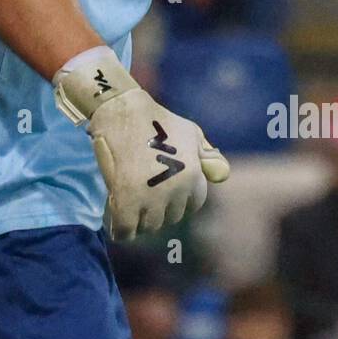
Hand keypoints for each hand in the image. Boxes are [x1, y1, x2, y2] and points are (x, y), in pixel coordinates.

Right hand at [53, 49, 228, 239]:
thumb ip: (205, 157)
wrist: (121, 108)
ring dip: (138, 221)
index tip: (161, 196)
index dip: (176, 201)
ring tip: (126, 208)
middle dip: (156, 211)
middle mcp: (176, 189)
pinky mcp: (126, 198)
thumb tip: (223, 176)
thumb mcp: (189, 132)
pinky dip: (120, 230)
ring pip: (148, 226)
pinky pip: (126, 229)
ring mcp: (152, 195)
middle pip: (169, 218)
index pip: (192, 205)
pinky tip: (114, 223)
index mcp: (194, 175)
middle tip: (140, 200)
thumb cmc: (156, 119)